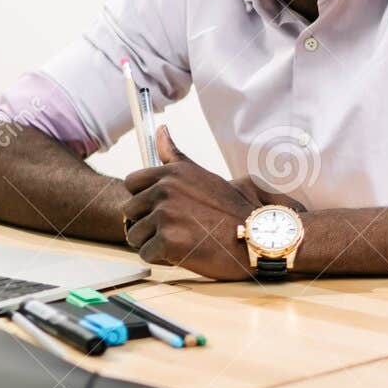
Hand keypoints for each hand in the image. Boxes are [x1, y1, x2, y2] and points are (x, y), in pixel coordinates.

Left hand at [122, 126, 295, 280]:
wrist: (257, 237)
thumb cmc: (231, 210)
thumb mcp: (203, 176)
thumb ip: (175, 156)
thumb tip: (160, 129)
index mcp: (172, 173)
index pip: (132, 184)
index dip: (145, 200)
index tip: (165, 208)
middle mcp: (165, 190)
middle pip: (130, 212)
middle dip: (148, 223)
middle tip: (179, 227)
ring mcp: (165, 215)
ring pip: (136, 235)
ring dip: (154, 242)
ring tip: (184, 240)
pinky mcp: (167, 241)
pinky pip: (147, 254)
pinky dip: (163, 258)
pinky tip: (187, 252)